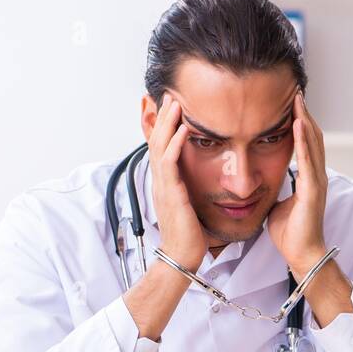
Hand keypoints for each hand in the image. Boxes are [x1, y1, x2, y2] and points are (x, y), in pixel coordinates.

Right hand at [147, 95, 207, 269]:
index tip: (172, 108)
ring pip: (160, 147)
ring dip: (168, 123)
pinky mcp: (172, 193)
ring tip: (175, 103)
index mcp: (165, 183)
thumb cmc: (188, 235)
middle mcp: (160, 182)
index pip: (160, 147)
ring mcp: (164, 186)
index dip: (164, 126)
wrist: (182, 256)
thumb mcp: (188, 206)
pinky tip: (183, 129)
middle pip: (156, 141)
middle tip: (170, 95)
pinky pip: (170, 163)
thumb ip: (189, 190)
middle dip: (163, 117)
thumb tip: (196, 182)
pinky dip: (175, 144)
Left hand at [266, 92, 328, 277]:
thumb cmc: (290, 233)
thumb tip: (262, 179)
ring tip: (297, 99)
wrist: (301, 254)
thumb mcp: (278, 203)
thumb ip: (276, 187)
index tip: (290, 102)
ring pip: (313, 143)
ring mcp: (317, 182)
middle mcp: (316, 175)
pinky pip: (308, 160)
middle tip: (295, 90)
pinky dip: (302, 140)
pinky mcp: (312, 191)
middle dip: (304, 112)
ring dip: (305, 119)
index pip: (305, 142)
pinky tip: (298, 124)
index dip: (299, 121)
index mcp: (309, 178)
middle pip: (312, 136)